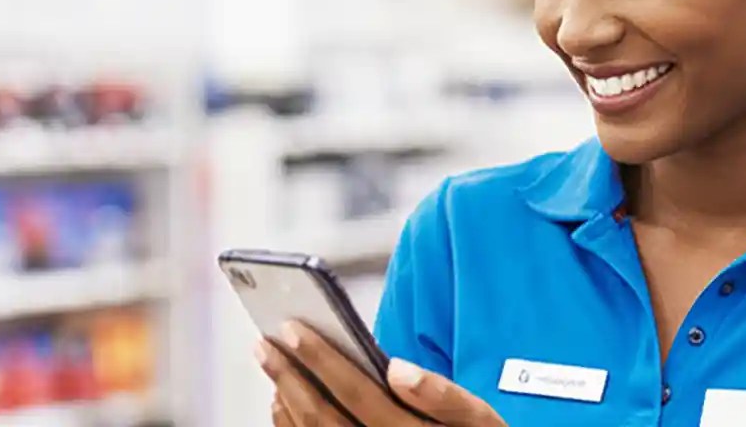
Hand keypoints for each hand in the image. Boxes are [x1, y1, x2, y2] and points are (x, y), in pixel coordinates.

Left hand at [255, 321, 506, 425]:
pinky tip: (283, 402)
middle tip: (264, 342)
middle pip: (322, 417)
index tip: (292, 328)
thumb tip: (397, 368)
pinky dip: (290, 426)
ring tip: (271, 363)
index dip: (321, 359)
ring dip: (285, 399)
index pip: (356, 392)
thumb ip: (443, 395)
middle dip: (289, 375)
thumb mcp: (480, 420)